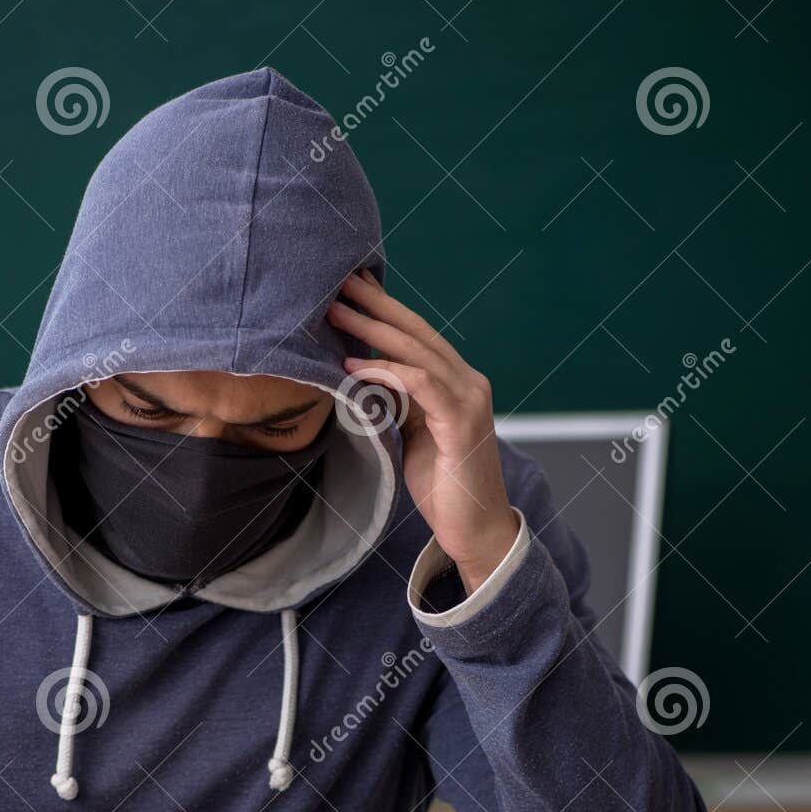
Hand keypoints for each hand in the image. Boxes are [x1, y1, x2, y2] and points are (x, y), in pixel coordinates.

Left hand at [328, 270, 519, 592]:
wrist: (473, 529)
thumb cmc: (443, 484)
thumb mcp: (415, 433)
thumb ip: (399, 402)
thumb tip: (364, 376)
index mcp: (457, 383)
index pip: (417, 336)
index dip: (385, 309)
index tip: (351, 290)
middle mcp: (468, 383)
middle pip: (416, 333)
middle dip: (376, 305)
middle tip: (340, 282)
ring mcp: (469, 400)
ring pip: (417, 351)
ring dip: (372, 330)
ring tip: (337, 314)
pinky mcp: (461, 424)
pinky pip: (420, 384)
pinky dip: (385, 371)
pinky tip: (353, 366)